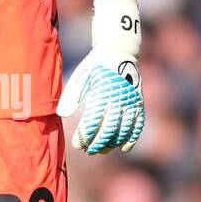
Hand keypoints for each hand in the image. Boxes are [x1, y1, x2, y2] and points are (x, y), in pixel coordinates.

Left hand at [56, 0, 144, 154]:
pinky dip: (132, 138)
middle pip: (108, 129)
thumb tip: (62, 115)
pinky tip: (123, 148)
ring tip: (101, 151)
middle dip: (97, 143)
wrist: (120, 51)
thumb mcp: (81, 75)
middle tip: (87, 151)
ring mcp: (131, 101)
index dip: (84, 136)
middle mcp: (118, 97)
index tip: (76, 145)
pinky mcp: (139, 102)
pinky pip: (138, 124)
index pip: (92, 121)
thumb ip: (72, 95)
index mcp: (102, 91)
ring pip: (123, 130)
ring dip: (112, 144)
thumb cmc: (96, 64)